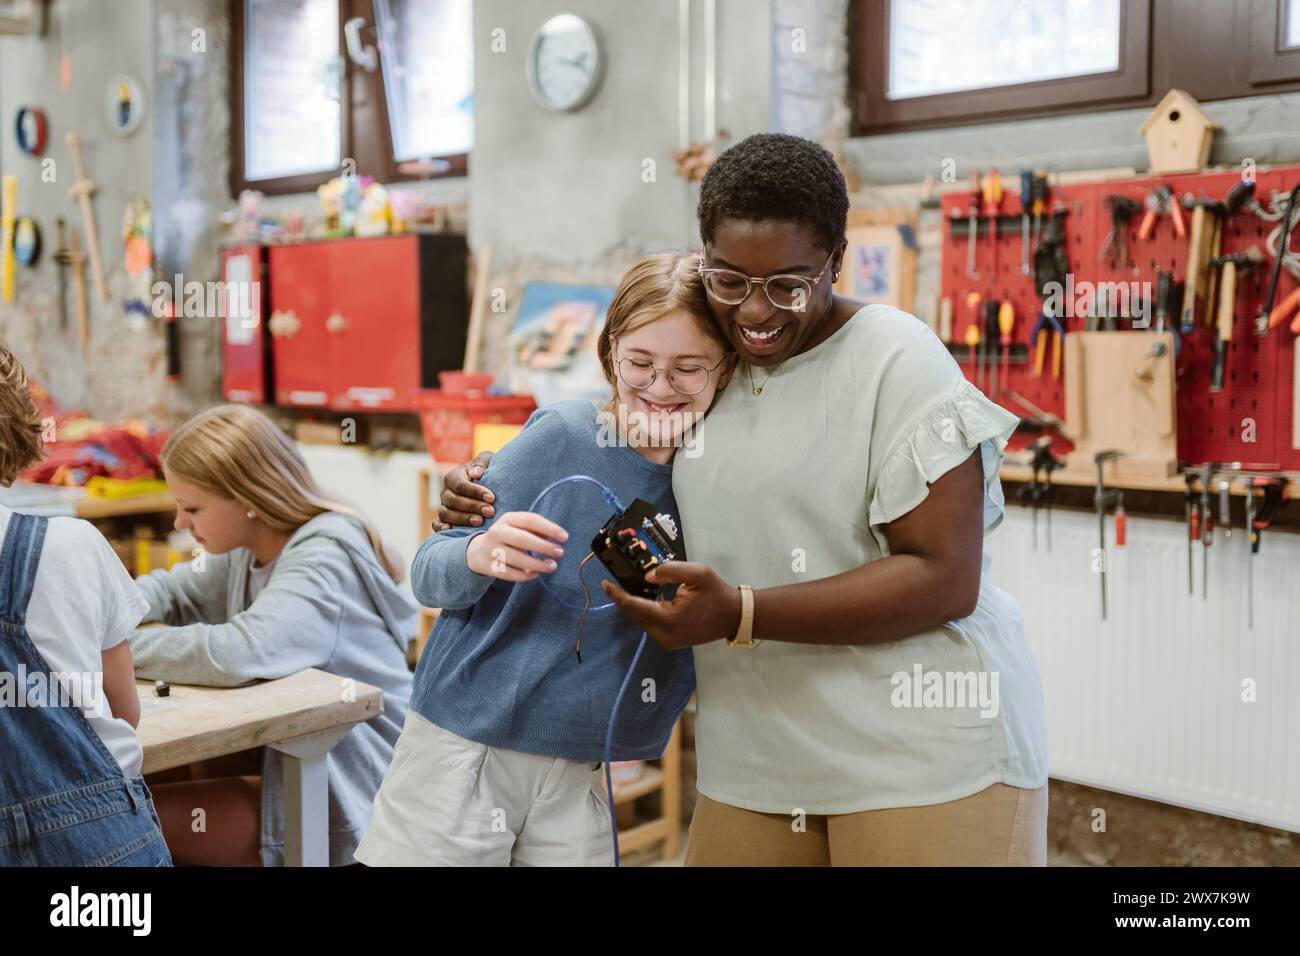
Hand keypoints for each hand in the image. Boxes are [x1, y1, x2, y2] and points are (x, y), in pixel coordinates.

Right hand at [434, 450, 495, 530]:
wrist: (487, 483)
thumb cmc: (488, 470)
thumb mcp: (487, 460)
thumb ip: (481, 463)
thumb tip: (475, 473)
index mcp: (453, 476)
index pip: (460, 485)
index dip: (475, 492)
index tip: (492, 498)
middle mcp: (446, 492)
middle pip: (453, 500)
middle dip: (472, 506)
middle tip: (490, 511)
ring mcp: (443, 506)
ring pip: (446, 513)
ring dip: (462, 518)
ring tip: (480, 521)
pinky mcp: (444, 519)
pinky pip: (435, 524)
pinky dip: (440, 527)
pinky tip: (450, 530)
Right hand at [465, 511, 568, 581]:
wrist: (479, 551)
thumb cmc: (509, 538)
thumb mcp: (519, 528)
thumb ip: (537, 531)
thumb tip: (558, 538)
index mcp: (508, 518)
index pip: (530, 520)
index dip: (549, 528)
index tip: (565, 537)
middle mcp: (497, 532)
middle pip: (521, 539)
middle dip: (543, 546)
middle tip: (560, 553)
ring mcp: (490, 549)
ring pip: (515, 558)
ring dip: (536, 563)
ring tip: (552, 566)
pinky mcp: (488, 566)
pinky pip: (509, 573)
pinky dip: (524, 575)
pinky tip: (535, 574)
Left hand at [600, 561, 740, 651]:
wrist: (734, 617)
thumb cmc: (717, 594)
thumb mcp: (697, 573)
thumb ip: (670, 570)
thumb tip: (648, 575)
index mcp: (668, 619)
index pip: (633, 606)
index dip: (617, 594)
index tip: (605, 583)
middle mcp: (664, 634)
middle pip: (635, 615)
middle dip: (626, 598)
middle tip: (620, 581)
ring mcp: (667, 641)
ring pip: (642, 621)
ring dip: (638, 605)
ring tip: (637, 587)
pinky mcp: (671, 642)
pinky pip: (652, 625)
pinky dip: (648, 612)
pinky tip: (651, 598)